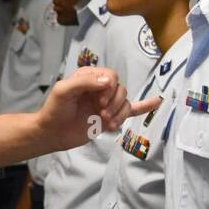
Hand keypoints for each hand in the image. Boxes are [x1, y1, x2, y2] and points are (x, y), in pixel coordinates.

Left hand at [37, 67, 161, 153]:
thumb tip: (108, 81)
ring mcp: (106, 103)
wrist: (52, 132)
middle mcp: (100, 88)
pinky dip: (144, 106)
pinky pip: (131, 110)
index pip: (110, 76)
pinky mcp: (110, 117)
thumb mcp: (63, 91)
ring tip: (106, 123)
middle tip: (102, 114)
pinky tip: (157, 102)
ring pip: (125, 102)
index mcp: (89, 77)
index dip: (109, 88)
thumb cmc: (54, 109)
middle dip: (115, 103)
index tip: (100, 102)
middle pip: (120, 89)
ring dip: (119, 114)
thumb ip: (83, 83)